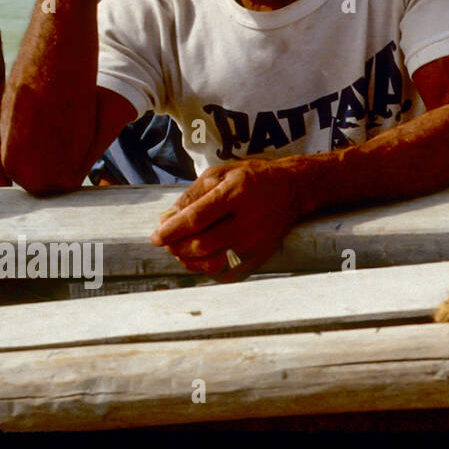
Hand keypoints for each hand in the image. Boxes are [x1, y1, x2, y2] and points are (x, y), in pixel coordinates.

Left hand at [151, 158, 304, 279]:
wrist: (293, 189)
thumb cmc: (252, 178)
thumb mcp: (221, 173)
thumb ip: (192, 194)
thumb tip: (167, 219)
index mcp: (236, 193)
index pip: (196, 218)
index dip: (171, 231)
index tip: (156, 238)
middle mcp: (248, 219)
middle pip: (202, 244)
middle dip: (177, 247)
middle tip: (168, 243)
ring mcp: (256, 241)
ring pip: (212, 263)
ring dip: (189, 261)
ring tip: (183, 251)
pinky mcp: (262, 255)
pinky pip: (229, 274)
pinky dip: (209, 272)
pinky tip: (203, 260)